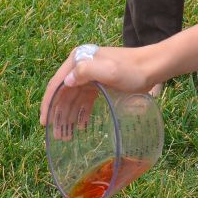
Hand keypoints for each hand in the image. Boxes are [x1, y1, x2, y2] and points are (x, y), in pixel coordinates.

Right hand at [39, 44, 158, 124]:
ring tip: (67, 137)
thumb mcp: (110, 70)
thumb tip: (65, 82)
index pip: (57, 84)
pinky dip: (81, 113)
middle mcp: (80, 66)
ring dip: (69, 117)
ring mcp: (90, 76)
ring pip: (74, 100)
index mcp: (78, 60)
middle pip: (64, 94)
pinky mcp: (99, 84)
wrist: (153, 67)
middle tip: (57, 136)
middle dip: (59, 115)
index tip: (44, 123)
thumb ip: (86, 72)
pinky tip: (81, 127)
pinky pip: (85, 101)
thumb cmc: (132, 70)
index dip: (48, 104)